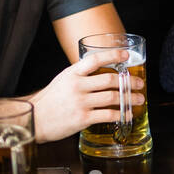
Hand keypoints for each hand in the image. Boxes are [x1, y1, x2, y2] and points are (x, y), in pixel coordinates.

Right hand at [29, 48, 145, 142]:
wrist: (34, 119)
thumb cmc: (50, 100)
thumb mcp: (62, 80)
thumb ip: (79, 76)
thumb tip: (99, 73)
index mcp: (72, 73)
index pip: (95, 59)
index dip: (112, 55)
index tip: (126, 55)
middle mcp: (77, 86)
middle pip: (109, 80)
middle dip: (128, 82)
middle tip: (139, 84)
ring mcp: (80, 102)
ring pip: (112, 98)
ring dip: (129, 98)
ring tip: (139, 99)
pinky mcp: (82, 118)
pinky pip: (107, 115)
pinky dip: (120, 114)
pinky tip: (127, 115)